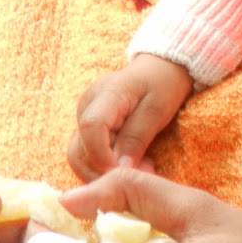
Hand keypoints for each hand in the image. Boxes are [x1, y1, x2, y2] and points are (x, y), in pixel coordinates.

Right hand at [70, 54, 192, 180]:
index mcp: (106, 94)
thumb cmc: (163, 83)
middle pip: (79, 150)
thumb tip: (119, 169)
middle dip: (104, 171)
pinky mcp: (89, 128)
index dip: (102, 156)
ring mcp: (84, 117)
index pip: (91, 128)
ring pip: (80, 157)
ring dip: (105, 173)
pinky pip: (89, 154)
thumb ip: (136, 138)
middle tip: (141, 175)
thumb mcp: (157, 109)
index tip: (123, 172)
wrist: (160, 67)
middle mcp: (87, 106)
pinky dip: (106, 166)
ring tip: (141, 169)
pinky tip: (132, 164)